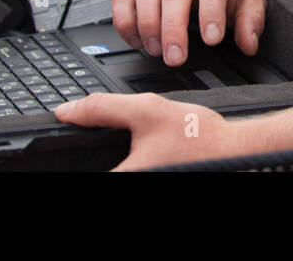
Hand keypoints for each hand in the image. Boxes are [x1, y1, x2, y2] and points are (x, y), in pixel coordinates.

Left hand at [55, 93, 238, 169]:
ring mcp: (147, 181)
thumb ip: (103, 109)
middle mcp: (135, 182)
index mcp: (125, 176)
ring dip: (115, 160)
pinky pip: (133, 172)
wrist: (235, 149)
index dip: (70, 161)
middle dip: (100, 158)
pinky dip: (130, 164)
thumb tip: (67, 111)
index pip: (83, 171)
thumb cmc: (199, 136)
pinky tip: (142, 155)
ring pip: (115, 169)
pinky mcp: (159, 178)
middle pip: (99, 169)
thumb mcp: (147, 111)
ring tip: (135, 148)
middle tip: (121, 144)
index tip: (58, 152)